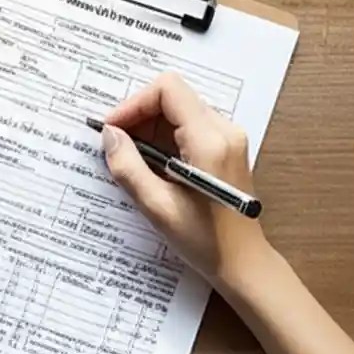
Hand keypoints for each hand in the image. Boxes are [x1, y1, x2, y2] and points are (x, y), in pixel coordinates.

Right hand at [100, 73, 271, 291]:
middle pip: (173, 97)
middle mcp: (224, 131)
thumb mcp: (157, 206)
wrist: (244, 263)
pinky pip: (189, 127)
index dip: (134, 104)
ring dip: (150, 129)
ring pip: (179, 111)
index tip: (112, 129)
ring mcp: (228, 139)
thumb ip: (128, 166)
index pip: (168, 90)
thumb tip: (109, 135)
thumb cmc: (205, 241)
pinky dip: (164, 138)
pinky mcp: (226, 148)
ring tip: (132, 160)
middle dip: (139, 116)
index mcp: (210, 141)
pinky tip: (151, 166)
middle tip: (116, 146)